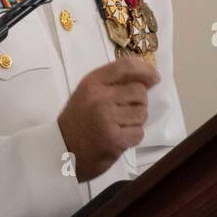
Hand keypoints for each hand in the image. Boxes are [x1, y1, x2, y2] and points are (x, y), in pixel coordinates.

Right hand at [56, 55, 160, 181]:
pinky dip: (132, 137)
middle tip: (125, 112)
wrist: (61, 150)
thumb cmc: (79, 120)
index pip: (125, 66)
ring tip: (119, 126)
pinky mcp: (114, 139)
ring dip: (135, 121)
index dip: (145, 70)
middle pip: (139, 92)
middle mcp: (99, 97)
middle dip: (138, 103)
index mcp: (92, 82)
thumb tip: (150, 77)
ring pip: (142, 113)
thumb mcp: (89, 93)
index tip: (155, 78)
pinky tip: (118, 138)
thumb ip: (114, 82)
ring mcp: (107, 118)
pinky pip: (139, 133)